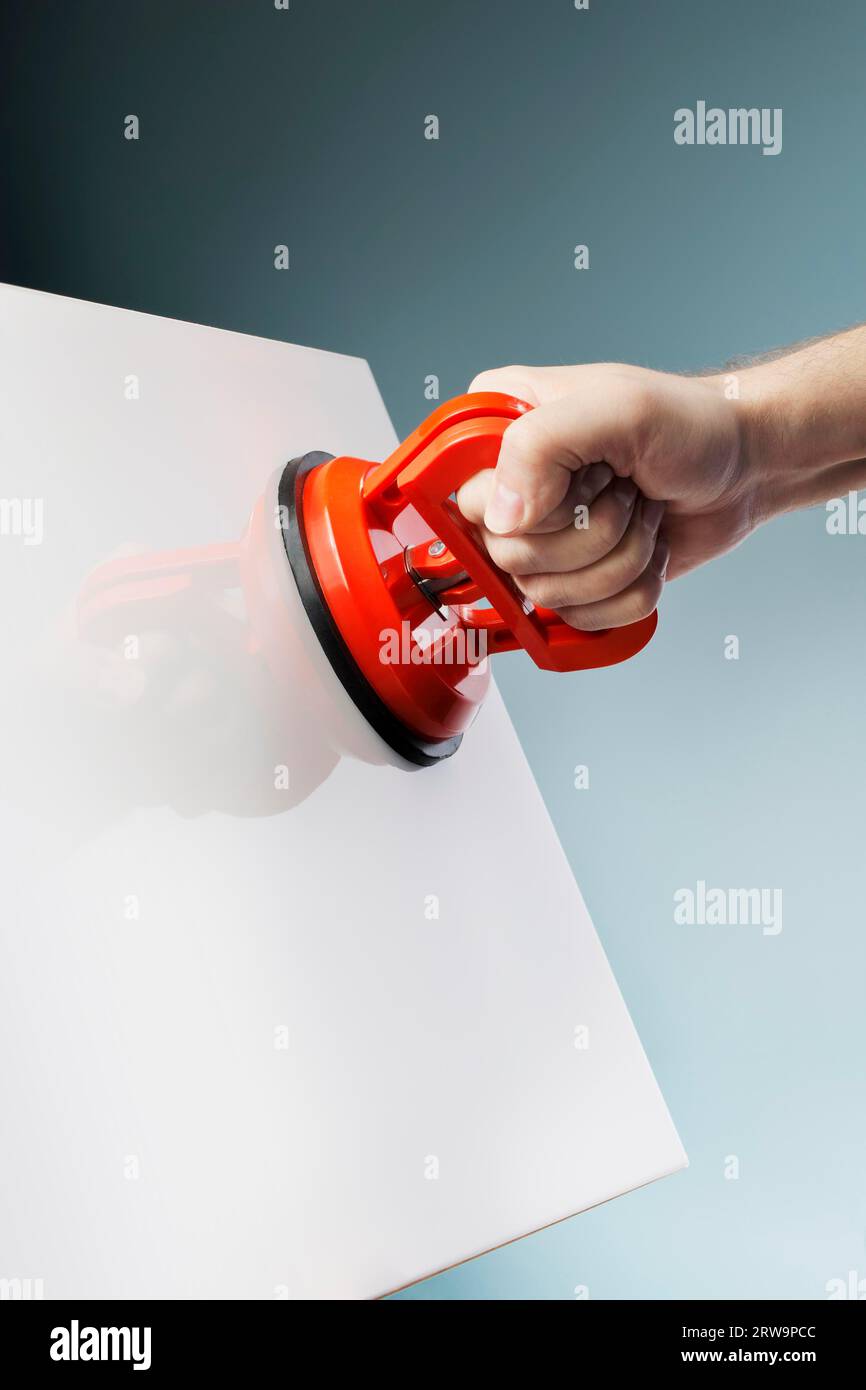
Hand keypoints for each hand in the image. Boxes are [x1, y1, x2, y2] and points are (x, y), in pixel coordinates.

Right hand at [457, 363, 752, 629]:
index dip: (530, 505)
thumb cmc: (691, 424)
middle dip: (589, 533)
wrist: (745, 467)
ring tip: (641, 513)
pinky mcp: (572, 579)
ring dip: (618, 560)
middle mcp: (508, 485)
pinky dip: (630, 591)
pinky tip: (646, 547)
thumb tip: (500, 519)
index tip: (585, 477)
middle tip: (623, 490)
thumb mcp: (617, 410)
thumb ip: (540, 445)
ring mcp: (539, 538)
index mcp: (498, 426)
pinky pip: (580, 618)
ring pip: (546, 594)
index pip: (466, 499)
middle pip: (508, 556)